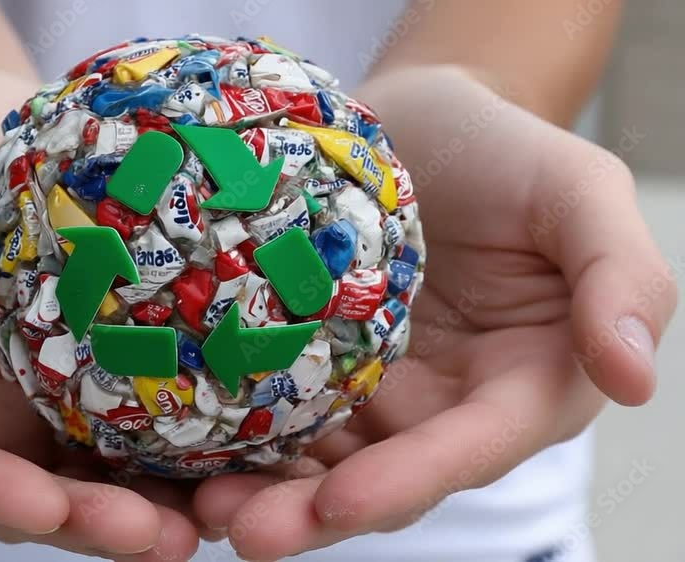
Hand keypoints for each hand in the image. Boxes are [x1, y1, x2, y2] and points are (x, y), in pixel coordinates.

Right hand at [0, 64, 198, 560]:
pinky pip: (136, 417)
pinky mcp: (96, 367)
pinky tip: (228, 458)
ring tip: (206, 520)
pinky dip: (177, 448)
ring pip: (89, 468)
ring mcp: (37, 395)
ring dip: (145, 504)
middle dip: (86, 519)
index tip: (40, 506)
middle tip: (154, 535)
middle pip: (24, 486)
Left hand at [192, 65, 677, 559]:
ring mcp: (373, 390)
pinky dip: (235, 432)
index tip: (342, 504)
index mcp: (521, 386)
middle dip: (314, 512)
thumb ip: (620, 279)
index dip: (409, 482)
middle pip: (382, 476)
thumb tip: (634, 378)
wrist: (421, 116)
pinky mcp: (312, 363)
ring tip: (197, 505)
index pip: (469, 450)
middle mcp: (444, 407)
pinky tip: (181, 444)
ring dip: (262, 489)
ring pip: (319, 459)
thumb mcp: (579, 194)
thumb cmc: (507, 149)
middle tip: (242, 528)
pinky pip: (273, 408)